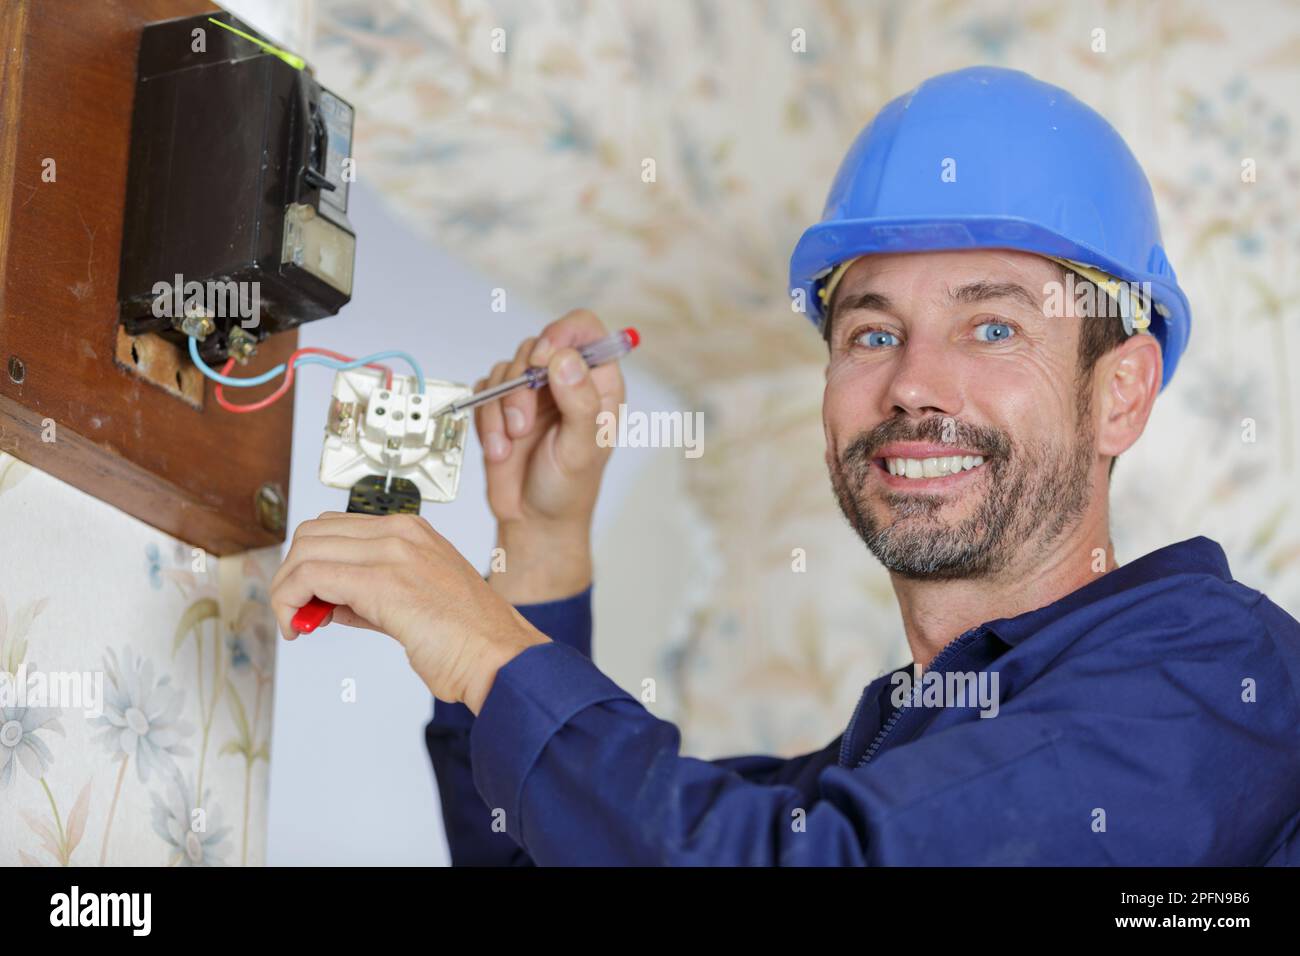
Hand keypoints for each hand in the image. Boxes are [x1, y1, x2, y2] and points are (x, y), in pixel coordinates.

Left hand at [269, 511, 549, 710]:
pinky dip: (291, 601)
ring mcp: (392, 552)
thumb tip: (332, 603)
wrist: (500, 658)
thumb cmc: (471, 641)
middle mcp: (401, 532)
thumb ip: (372, 596)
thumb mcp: (417, 602)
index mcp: (413, 532)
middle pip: (314, 532)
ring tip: (299, 622)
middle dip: (293, 572)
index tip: (309, 597)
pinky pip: (311, 578)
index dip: (311, 561)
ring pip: (306, 550)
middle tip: (297, 611)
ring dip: (288, 588)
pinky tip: (301, 627)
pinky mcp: (380, 581)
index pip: (337, 528)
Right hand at [474, 309, 624, 601]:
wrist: (533, 520)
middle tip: (522, 424)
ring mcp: (533, 391)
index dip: (563, 333)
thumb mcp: (582, 449)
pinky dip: (487, 420)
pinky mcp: (503, 404)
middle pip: (537, 344)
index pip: (585, 330)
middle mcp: (566, 380)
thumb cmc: (569, 489)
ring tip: (511, 444)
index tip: (544, 358)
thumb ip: (579, 403)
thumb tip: (565, 359)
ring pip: (507, 368)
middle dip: (522, 383)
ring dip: (502, 407)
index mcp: (599, 384)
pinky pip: (485, 391)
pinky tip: (500, 449)